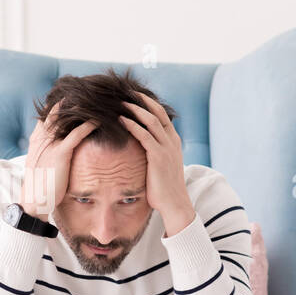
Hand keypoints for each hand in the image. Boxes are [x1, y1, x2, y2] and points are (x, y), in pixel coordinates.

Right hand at [20, 101, 97, 218]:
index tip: (78, 96)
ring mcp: (50, 143)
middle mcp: (42, 136)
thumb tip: (62, 145)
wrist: (33, 201)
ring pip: (69, 117)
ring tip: (100, 101)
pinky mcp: (61, 153)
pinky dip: (90, 124)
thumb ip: (48, 150)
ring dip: (85, 108)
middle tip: (92, 92)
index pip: (49, 112)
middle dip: (74, 99)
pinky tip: (101, 119)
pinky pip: (78, 133)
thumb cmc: (40, 185)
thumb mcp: (41, 163)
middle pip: (58, 108)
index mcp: (37, 137)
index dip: (63, 103)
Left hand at [118, 95, 192, 228]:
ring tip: (120, 102)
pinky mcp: (158, 156)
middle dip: (142, 100)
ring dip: (135, 109)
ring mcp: (166, 148)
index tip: (135, 95)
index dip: (149, 103)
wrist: (174, 203)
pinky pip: (144, 135)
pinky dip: (132, 125)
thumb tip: (141, 147)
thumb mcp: (162, 165)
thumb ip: (154, 152)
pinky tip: (121, 119)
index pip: (162, 115)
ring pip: (151, 120)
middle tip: (126, 91)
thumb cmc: (164, 187)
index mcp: (173, 141)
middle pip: (158, 112)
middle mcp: (172, 141)